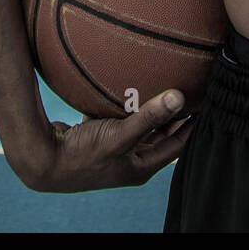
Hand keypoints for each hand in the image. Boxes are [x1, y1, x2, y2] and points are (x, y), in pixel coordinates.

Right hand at [16, 89, 195, 193]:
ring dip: (151, 107)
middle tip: (190, 87)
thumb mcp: (118, 137)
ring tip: (164, 82)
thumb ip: (148, 118)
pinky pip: (119, 117)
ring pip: (140, 124)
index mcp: (141, 167)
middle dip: (175, 114)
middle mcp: (131, 160)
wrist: (42, 161)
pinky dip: (126, 104)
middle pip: (161, 133)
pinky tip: (127, 85)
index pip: (178, 144)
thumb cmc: (81, 156)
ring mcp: (114, 148)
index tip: (206, 101)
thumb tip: (179, 97)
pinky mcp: (99, 137)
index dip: (193, 125)